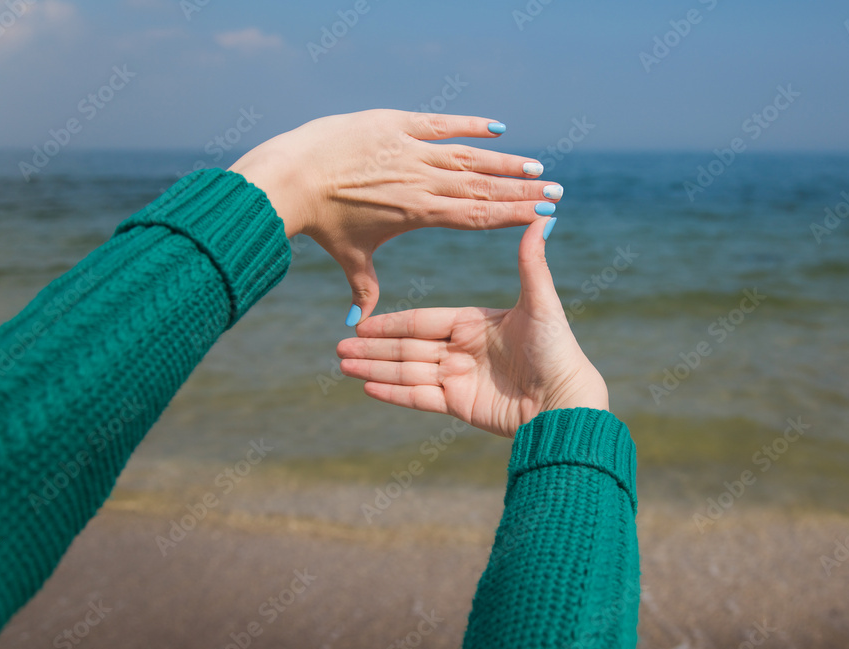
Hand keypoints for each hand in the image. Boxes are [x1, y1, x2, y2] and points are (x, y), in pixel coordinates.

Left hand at [228, 110, 561, 323]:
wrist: (293, 178)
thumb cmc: (321, 222)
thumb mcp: (349, 257)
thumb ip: (363, 289)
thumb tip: (357, 325)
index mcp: (420, 213)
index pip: (478, 216)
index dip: (513, 215)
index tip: (543, 214)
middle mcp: (424, 181)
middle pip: (484, 187)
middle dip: (522, 189)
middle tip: (555, 190)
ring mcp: (412, 150)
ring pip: (470, 156)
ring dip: (504, 162)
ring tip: (536, 166)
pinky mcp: (397, 124)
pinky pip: (442, 122)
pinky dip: (471, 124)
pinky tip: (499, 128)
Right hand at [336, 219, 608, 437]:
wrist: (565, 401)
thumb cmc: (558, 349)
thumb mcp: (540, 304)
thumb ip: (530, 264)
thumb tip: (540, 220)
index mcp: (472, 324)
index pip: (423, 321)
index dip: (392, 323)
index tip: (363, 321)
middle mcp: (461, 350)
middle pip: (407, 347)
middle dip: (373, 348)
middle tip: (340, 347)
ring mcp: (458, 379)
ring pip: (408, 372)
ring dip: (375, 369)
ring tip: (343, 365)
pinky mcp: (460, 405)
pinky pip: (420, 397)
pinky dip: (394, 394)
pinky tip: (368, 388)